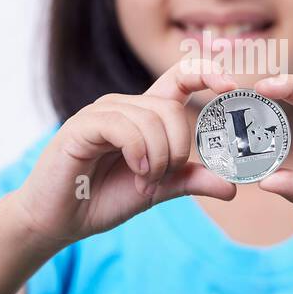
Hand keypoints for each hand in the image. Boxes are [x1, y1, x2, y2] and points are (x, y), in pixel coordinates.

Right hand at [10, 58, 238, 250]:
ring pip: (152, 119)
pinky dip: (139, 152)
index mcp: (145, 114)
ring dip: (158, 158)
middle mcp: (125, 106)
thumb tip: (233, 187)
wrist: (59, 220)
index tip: (231, 86)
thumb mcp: (158, 189)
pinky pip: (125, 127)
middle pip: (172, 108)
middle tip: (162, 177)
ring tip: (143, 181)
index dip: (206, 73)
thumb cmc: (103, 199)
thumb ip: (190, 180)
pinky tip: (135, 172)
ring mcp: (102, 112)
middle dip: (178, 148)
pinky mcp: (83, 125)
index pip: (180, 77)